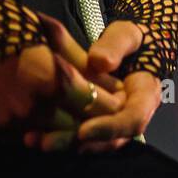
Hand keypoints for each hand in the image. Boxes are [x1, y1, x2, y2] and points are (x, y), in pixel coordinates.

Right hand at [0, 16, 124, 142]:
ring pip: (50, 137)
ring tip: (70, 116)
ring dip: (63, 129)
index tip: (118, 99)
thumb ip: (75, 60)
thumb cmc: (0, 20)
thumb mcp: (44, 33)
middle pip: (76, 127)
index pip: (95, 104)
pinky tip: (38, 119)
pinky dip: (34, 131)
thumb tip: (104, 81)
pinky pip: (23, 137)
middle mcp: (33, 106)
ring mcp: (10, 121)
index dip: (109, 102)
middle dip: (91, 120)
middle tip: (99, 113)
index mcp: (51, 78)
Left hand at [22, 18, 161, 153]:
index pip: (132, 120)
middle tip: (44, 142)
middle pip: (107, 139)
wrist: (132, 48)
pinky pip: (80, 135)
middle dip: (75, 142)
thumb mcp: (126, 34)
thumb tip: (100, 62)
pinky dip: (58, 135)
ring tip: (32, 140)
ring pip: (92, 142)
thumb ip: (115, 45)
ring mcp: (114, 122)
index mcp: (145, 96)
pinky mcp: (96, 121)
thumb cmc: (130, 39)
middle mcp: (130, 115)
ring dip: (63, 143)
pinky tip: (33, 133)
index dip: (107, 128)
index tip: (82, 132)